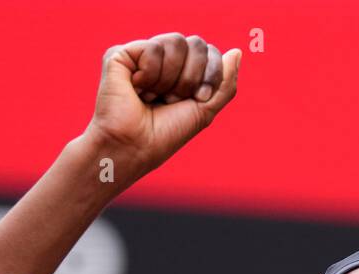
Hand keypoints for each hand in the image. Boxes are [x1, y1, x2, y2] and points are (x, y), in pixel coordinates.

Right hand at [86, 33, 240, 180]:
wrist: (136, 147)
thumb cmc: (167, 134)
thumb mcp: (205, 109)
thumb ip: (224, 82)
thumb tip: (237, 51)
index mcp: (181, 70)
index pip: (210, 51)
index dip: (211, 75)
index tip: (199, 99)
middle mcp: (162, 59)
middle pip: (195, 44)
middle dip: (191, 78)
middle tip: (173, 100)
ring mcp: (141, 55)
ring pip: (175, 41)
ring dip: (170, 80)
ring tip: (153, 97)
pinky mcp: (120, 54)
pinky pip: (153, 48)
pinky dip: (150, 75)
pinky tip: (137, 89)